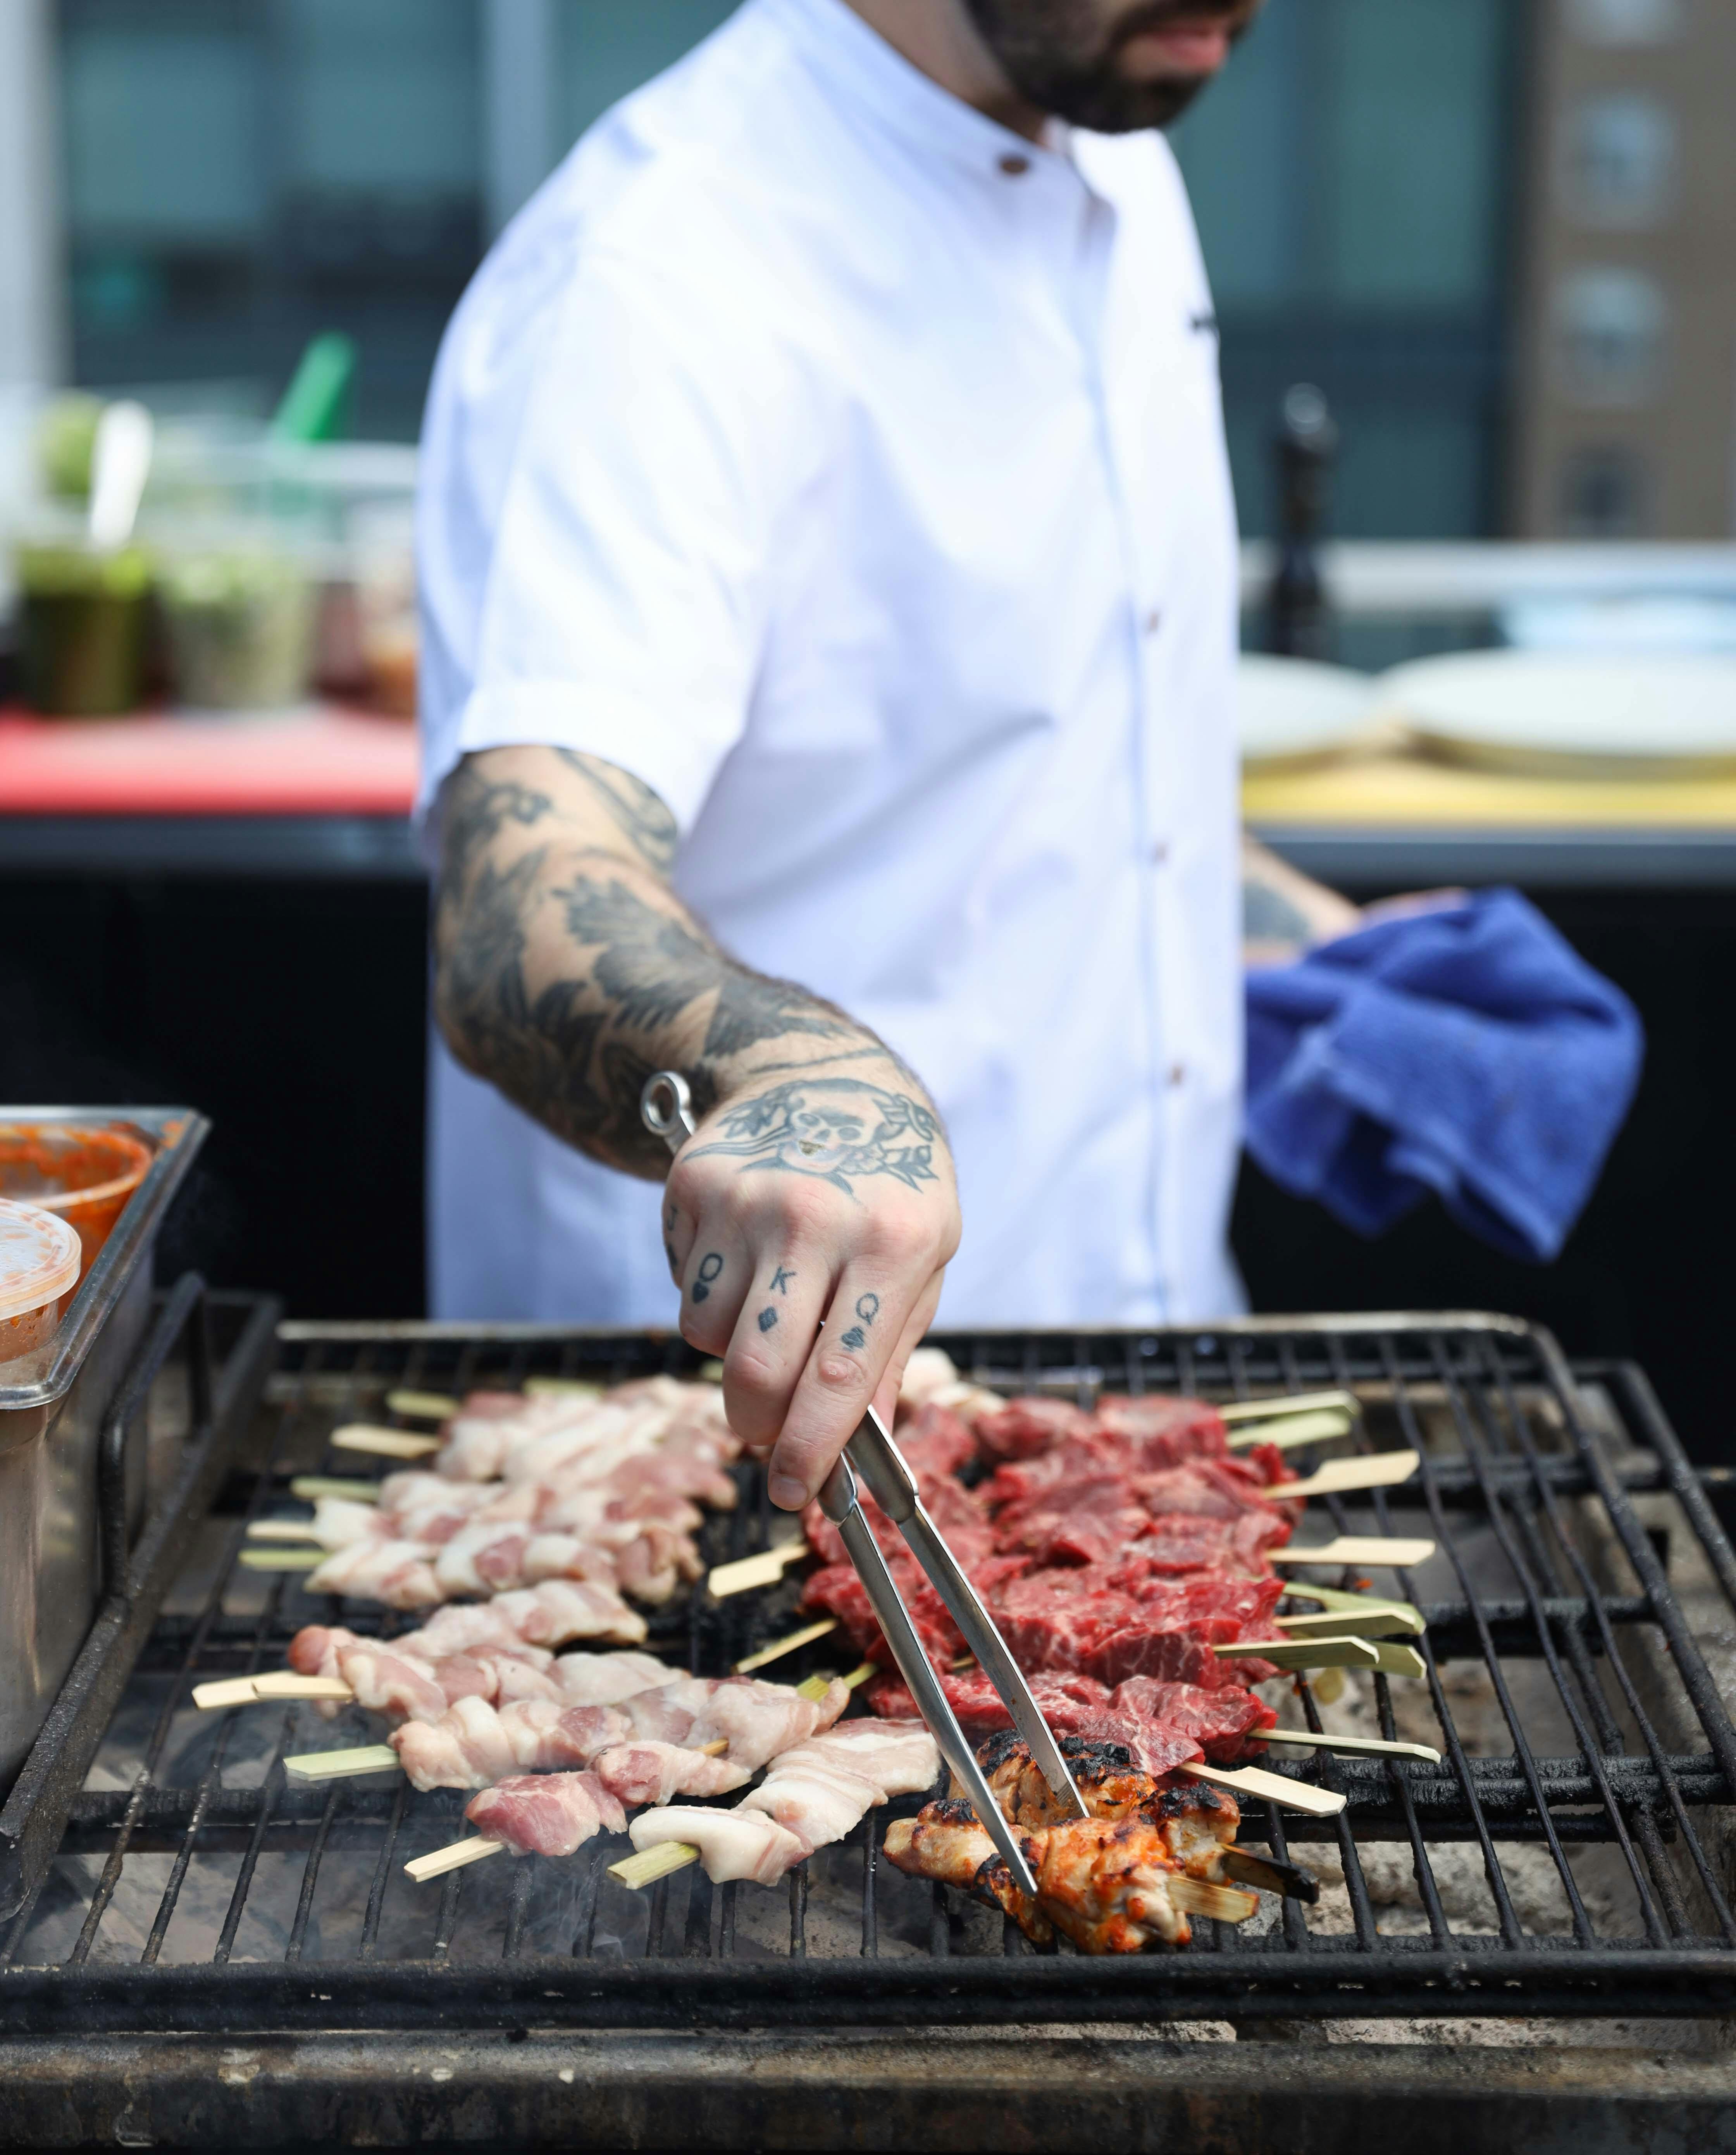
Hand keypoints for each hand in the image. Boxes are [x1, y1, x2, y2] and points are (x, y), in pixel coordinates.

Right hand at [661, 1060, 961, 1509]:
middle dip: (756, 1427)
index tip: (794, 1497)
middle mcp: (817, 1217)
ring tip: (768, 1315)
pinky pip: (683, 1288)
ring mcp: (747, 1198)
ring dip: (730, 1356)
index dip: (810, 1453)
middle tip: (768, 1434)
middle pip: (756, 1372)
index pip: (839, 1379)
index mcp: (893, 1242)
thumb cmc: (889, 1188)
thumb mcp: (922, 1263)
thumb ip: (887, 1360)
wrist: (829, 1075)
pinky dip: (708, 1301)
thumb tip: (861, 1459)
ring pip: (706, 1337)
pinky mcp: (693, 1185)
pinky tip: (743, 1263)